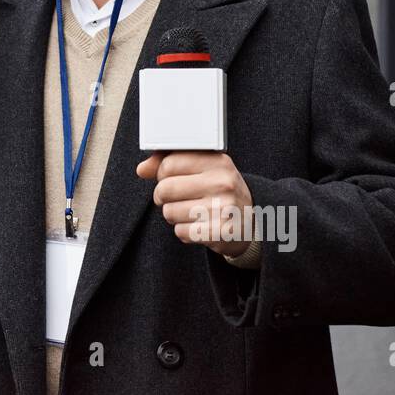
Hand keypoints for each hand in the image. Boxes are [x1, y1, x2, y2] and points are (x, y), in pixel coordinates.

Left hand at [135, 151, 254, 256]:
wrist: (252, 223)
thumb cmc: (220, 192)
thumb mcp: (203, 170)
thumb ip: (171, 163)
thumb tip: (142, 169)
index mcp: (218, 162)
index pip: (169, 163)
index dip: (161, 173)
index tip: (168, 178)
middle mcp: (223, 183)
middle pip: (165, 188)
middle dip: (163, 196)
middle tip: (175, 198)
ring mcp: (223, 208)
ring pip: (169, 212)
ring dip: (174, 215)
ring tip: (191, 212)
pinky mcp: (220, 232)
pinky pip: (180, 232)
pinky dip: (184, 231)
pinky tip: (199, 226)